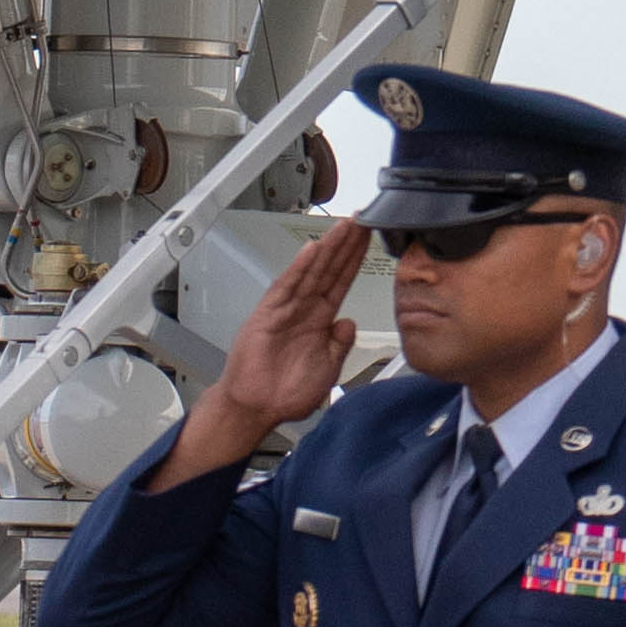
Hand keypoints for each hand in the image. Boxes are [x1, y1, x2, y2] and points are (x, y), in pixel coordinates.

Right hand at [155, 225, 371, 484]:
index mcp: (320, 321)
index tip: (368, 237)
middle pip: (329, 270)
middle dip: (345, 244)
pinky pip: (286, 287)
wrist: (257, 408)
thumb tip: (350, 323)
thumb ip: (340, 345)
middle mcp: (304, 310)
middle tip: (360, 218)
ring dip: (327, 249)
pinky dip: (298, 269)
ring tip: (344, 226)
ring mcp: (286, 310)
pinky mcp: (268, 315)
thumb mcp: (327, 369)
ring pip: (311, 272)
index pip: (342, 282)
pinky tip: (311, 250)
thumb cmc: (286, 393)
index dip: (355, 260)